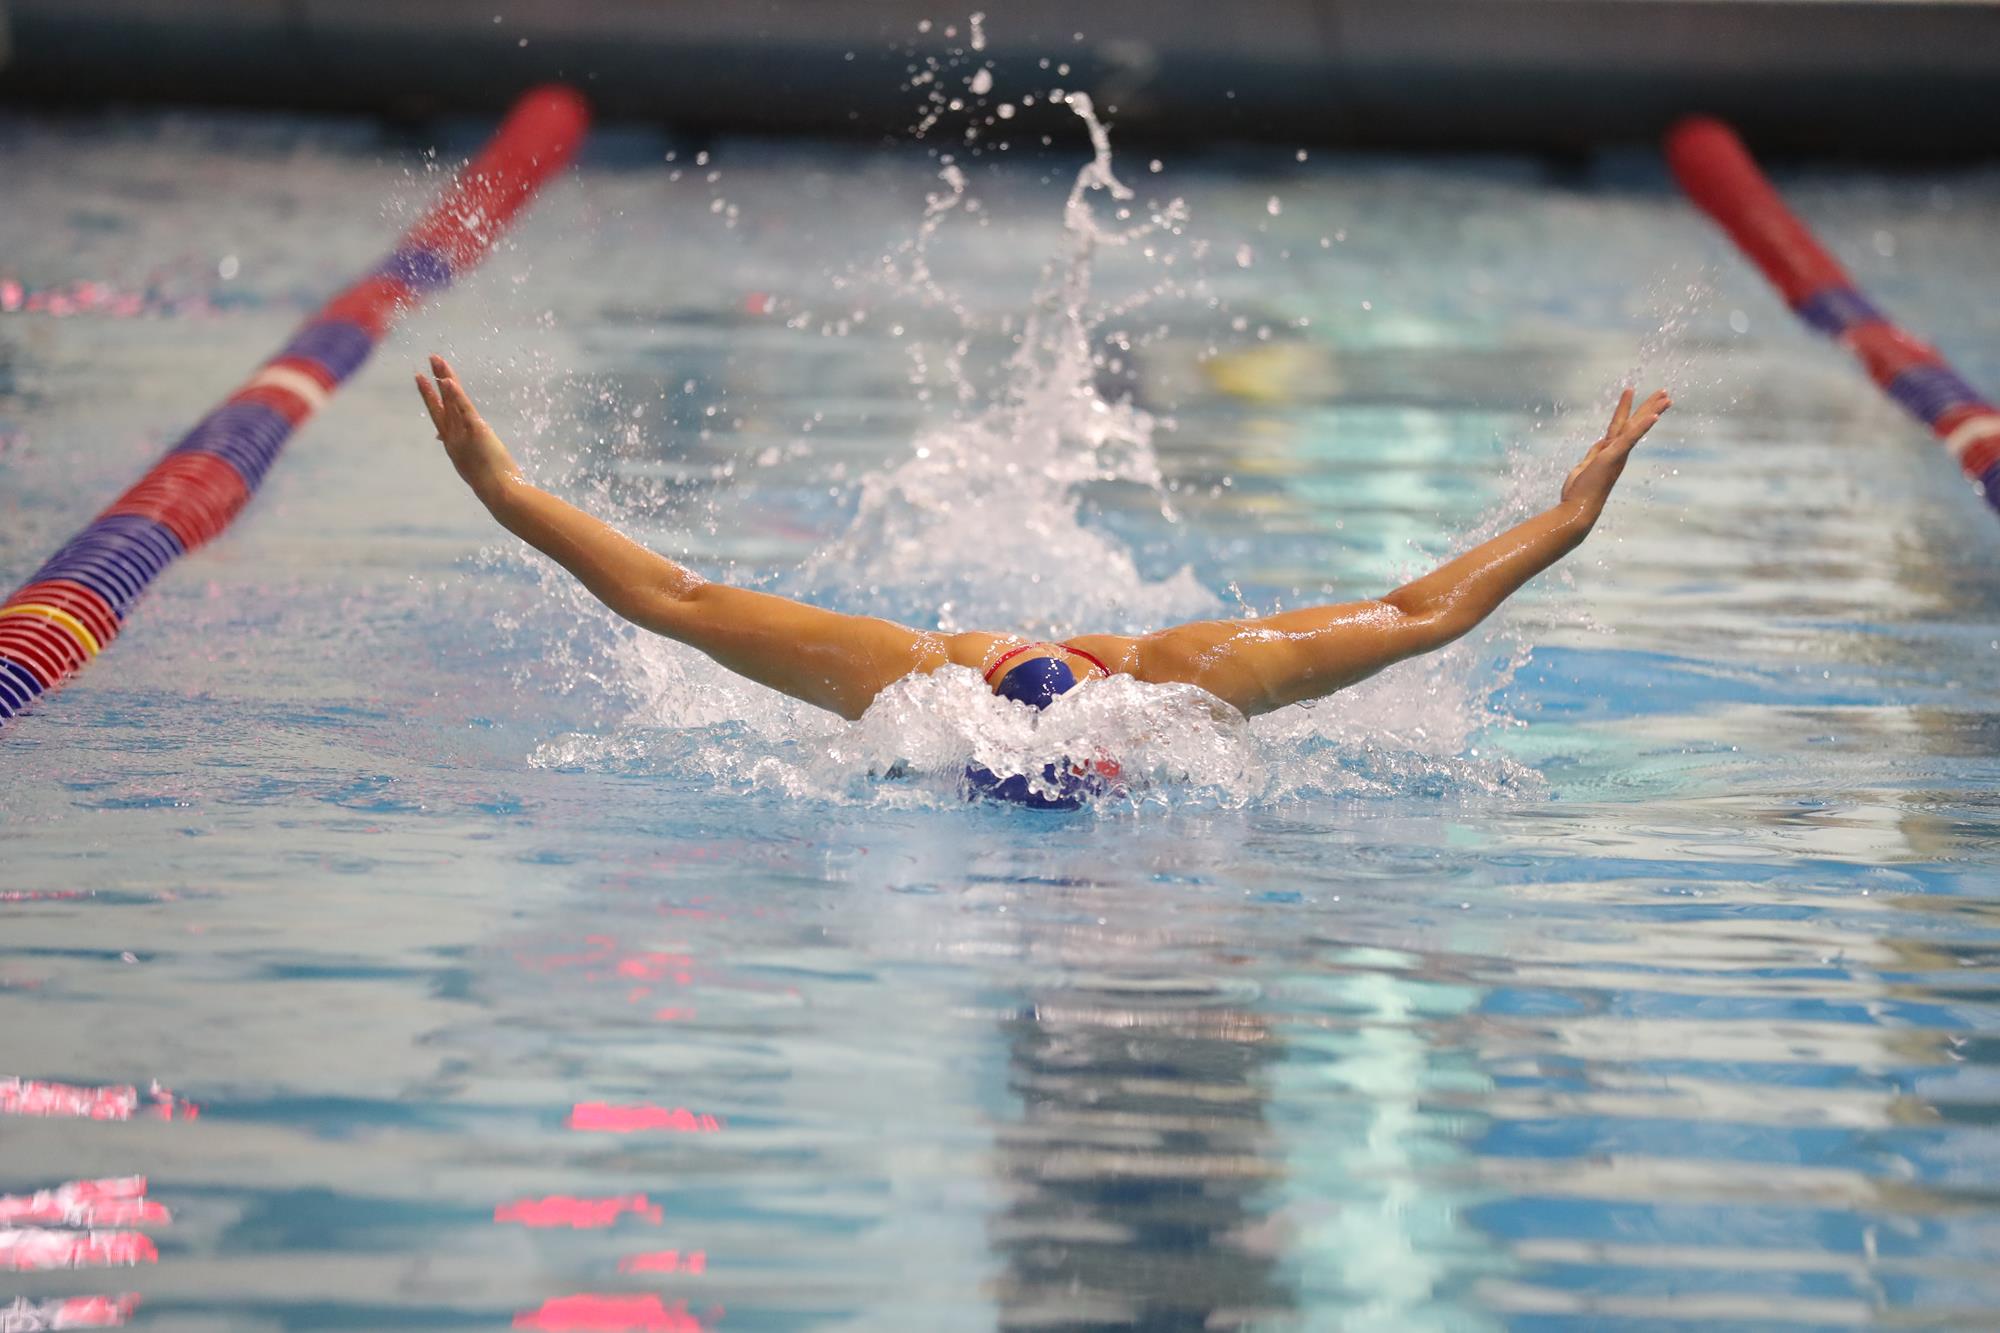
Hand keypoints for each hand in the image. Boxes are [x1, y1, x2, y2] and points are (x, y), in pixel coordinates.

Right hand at [415, 354, 520, 502]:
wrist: (498, 492)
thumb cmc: (488, 482)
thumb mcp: (467, 464)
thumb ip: (457, 448)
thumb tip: (442, 438)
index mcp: (451, 443)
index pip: (439, 414)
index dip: (431, 396)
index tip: (423, 379)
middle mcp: (452, 436)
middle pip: (440, 403)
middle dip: (433, 381)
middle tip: (429, 360)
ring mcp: (462, 434)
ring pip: (451, 402)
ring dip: (444, 379)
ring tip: (437, 361)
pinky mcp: (477, 431)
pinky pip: (465, 410)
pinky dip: (457, 396)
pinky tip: (449, 381)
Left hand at [1562, 387, 1669, 509]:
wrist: (1578, 509)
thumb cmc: (1579, 492)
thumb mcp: (1585, 466)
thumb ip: (1594, 453)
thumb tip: (1601, 443)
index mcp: (1611, 452)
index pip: (1623, 427)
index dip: (1632, 412)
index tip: (1642, 400)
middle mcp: (1618, 452)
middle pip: (1635, 423)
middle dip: (1649, 407)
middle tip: (1665, 393)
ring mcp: (1617, 454)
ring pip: (1635, 427)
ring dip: (1650, 410)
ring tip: (1665, 396)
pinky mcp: (1612, 457)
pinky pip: (1628, 439)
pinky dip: (1641, 427)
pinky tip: (1653, 416)